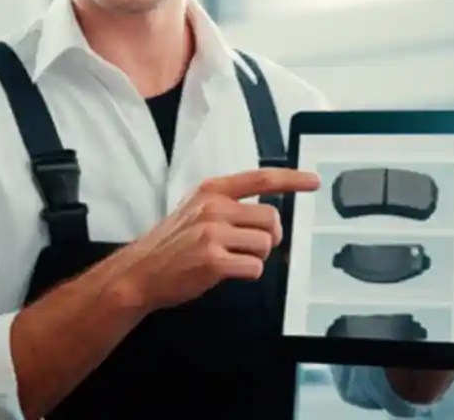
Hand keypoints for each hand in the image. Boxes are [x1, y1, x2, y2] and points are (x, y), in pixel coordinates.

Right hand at [118, 168, 319, 311]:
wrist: (140, 272)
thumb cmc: (171, 245)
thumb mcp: (195, 210)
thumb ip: (228, 206)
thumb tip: (267, 217)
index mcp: (211, 191)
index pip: (260, 179)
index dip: (291, 179)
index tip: (313, 181)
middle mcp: (213, 207)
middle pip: (271, 218)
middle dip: (270, 237)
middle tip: (252, 247)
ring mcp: (212, 233)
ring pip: (265, 244)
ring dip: (255, 257)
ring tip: (231, 259)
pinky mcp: (213, 260)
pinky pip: (254, 268)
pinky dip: (247, 274)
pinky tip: (226, 272)